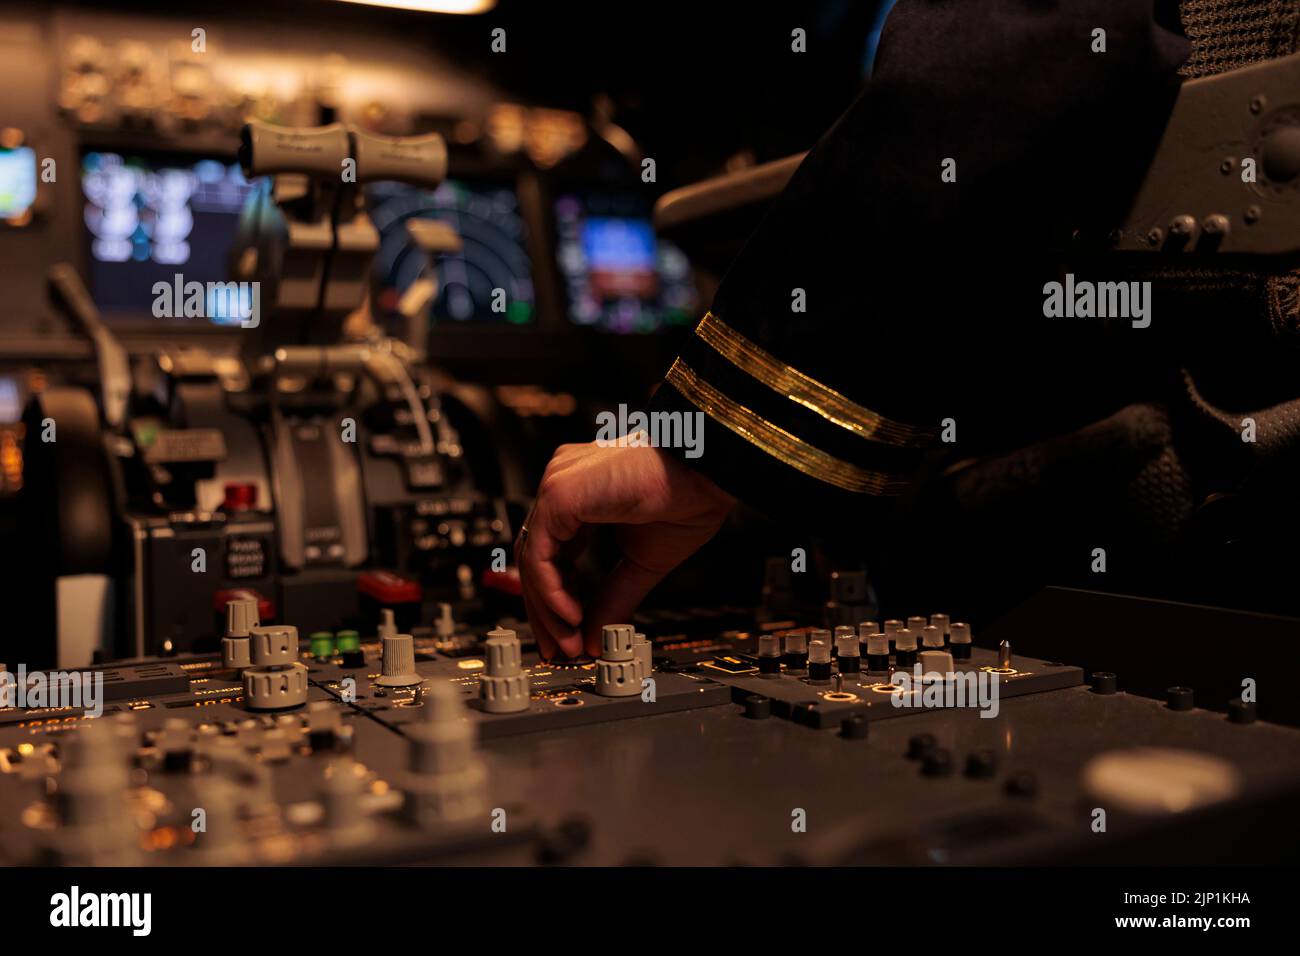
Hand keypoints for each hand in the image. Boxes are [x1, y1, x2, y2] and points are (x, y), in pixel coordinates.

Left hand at [515, 439, 734, 658]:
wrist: (710, 472)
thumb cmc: (686, 498)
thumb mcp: (642, 564)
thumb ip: (613, 598)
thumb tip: (594, 637)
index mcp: (579, 496)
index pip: (550, 555)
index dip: (556, 600)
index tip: (569, 635)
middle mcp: (562, 485)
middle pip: (534, 558)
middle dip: (546, 611)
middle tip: (560, 650)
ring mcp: (558, 485)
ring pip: (531, 557)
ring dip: (548, 608)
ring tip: (569, 642)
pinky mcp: (560, 493)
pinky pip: (540, 552)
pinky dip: (552, 590)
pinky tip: (573, 616)